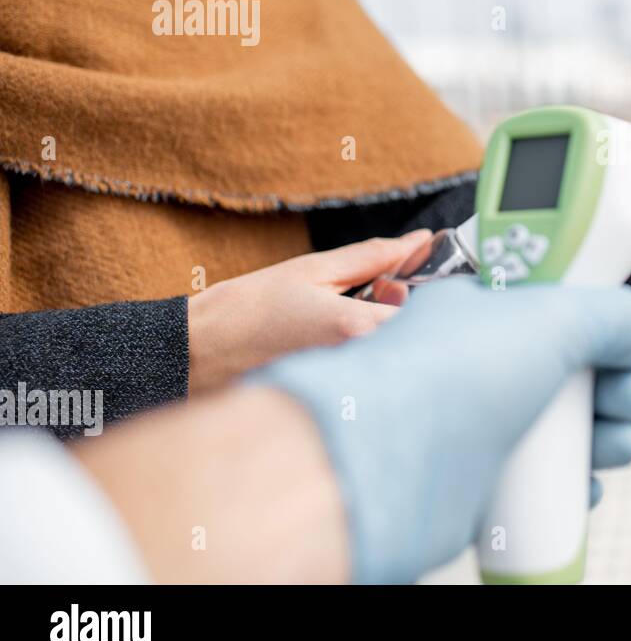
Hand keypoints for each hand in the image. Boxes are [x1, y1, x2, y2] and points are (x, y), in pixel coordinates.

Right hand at [186, 229, 432, 394]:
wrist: (197, 353)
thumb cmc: (248, 310)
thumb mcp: (312, 270)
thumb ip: (373, 257)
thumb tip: (417, 244)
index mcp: (355, 329)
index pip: (424, 310)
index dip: (423, 289)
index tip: (407, 275)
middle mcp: (359, 363)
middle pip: (414, 335)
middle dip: (406, 311)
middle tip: (375, 292)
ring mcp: (348, 384)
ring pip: (394, 353)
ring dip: (387, 330)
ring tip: (345, 315)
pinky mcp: (338, 396)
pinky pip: (372, 369)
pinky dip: (367, 349)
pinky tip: (334, 337)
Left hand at [250, 276, 630, 582]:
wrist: (384, 470)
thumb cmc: (447, 378)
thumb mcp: (553, 314)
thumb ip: (614, 315)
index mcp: (479, 308)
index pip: (554, 303)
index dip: (600, 320)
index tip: (630, 337)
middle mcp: (473, 364)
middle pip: (567, 370)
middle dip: (614, 384)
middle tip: (628, 397)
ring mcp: (471, 424)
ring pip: (559, 427)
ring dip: (603, 435)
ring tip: (613, 443)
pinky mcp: (473, 482)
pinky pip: (538, 480)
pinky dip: (570, 485)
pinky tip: (584, 485)